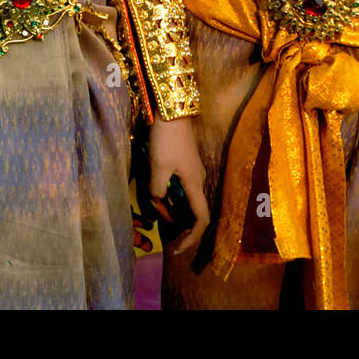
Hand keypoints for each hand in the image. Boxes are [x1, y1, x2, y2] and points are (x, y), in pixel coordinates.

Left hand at [148, 116, 210, 257]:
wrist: (172, 110)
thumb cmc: (167, 139)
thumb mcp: (158, 167)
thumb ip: (157, 190)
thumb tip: (158, 203)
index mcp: (195, 184)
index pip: (200, 219)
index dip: (192, 237)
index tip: (178, 248)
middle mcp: (198, 180)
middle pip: (195, 211)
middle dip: (182, 226)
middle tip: (166, 234)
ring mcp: (193, 171)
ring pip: (187, 199)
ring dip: (175, 210)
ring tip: (159, 214)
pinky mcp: (185, 162)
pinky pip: (183, 188)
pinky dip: (173, 197)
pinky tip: (160, 196)